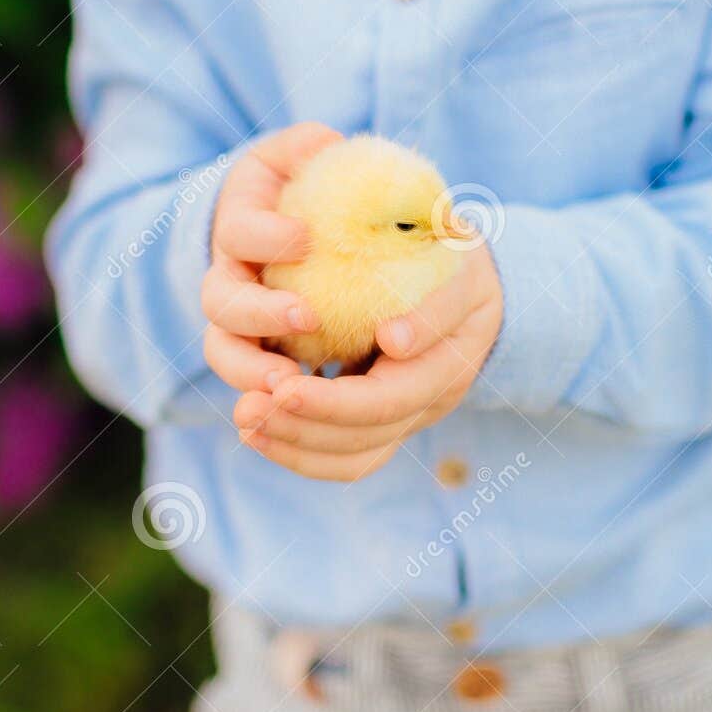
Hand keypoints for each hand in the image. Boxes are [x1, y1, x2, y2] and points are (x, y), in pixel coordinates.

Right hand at [201, 122, 340, 395]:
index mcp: (239, 229)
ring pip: (226, 355)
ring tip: (291, 384)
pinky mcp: (261, 363)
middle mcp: (229, 282)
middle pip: (221, 304)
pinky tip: (312, 423)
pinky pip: (256, 394)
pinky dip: (275, 410)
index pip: (239, 231)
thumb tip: (326, 143)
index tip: (302, 237)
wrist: (297, 240)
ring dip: (253, 371)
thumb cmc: (302, 189)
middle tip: (305, 318)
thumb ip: (308, 148)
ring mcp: (238, 328)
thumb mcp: (300, 158)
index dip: (264, 236)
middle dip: (257, 313)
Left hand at [234, 244, 503, 481]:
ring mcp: (407, 415)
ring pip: (353, 458)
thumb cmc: (454, 253)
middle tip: (248, 409)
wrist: (465, 273)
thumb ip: (434, 305)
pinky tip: (257, 433)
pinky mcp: (380, 416)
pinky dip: (298, 450)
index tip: (281, 389)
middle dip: (302, 429)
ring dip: (294, 446)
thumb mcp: (460, 261)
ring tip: (246, 423)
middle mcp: (430, 401)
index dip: (332, 403)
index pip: (387, 401)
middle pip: (365, 439)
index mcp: (450, 364)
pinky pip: (344, 455)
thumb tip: (393, 342)